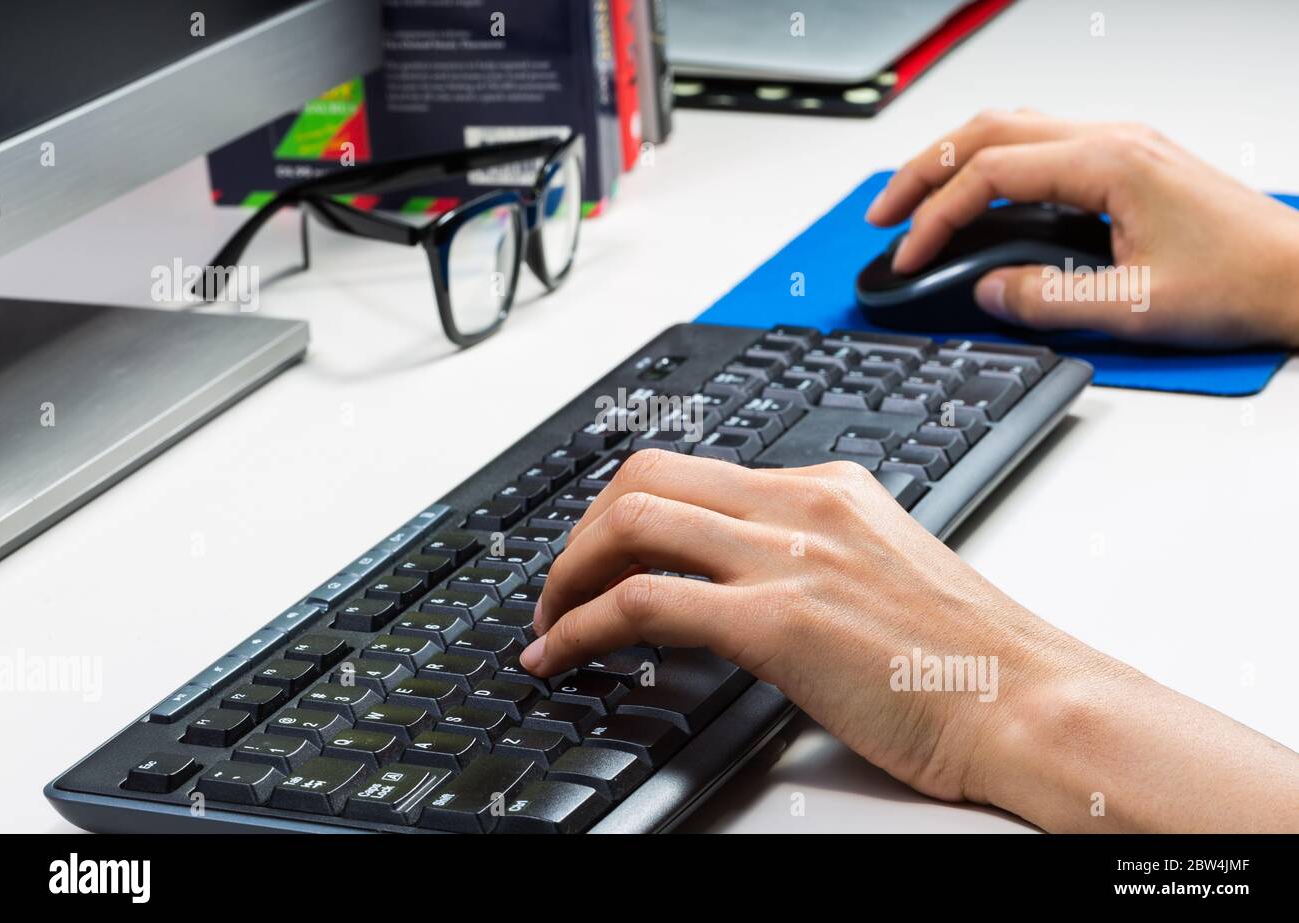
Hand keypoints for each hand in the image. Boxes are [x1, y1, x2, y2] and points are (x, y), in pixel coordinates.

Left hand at [523, 450, 1298, 831]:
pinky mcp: (777, 619)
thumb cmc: (969, 658)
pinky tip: (561, 653)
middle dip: (585, 531)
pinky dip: (581, 625)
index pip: (694, 471)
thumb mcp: (882, 574)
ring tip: (550, 620)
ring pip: (631, 524)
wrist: (1031, 702)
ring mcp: (788, 555)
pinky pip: (641, 602)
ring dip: (569, 572)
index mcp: (827, 488)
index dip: (626, 510)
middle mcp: (801, 505)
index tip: (601, 552)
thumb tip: (741, 581)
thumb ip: (811, 557)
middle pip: (645, 478)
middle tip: (563, 583)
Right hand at [866, 110, 1298, 347]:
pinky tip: (977, 199)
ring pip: (1010, 127)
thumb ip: (1049, 300)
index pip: (990, 174)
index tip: (908, 258)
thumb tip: (988, 291)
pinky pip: (1037, 145)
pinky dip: (990, 167)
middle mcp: (1111, 140)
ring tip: (914, 203)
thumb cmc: (1242, 283)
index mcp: (1109, 163)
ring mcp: (1119, 146)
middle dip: (923, 171)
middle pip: (987, 131)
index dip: (935, 217)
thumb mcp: (1135, 308)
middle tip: (883, 215)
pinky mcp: (1126, 164)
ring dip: (953, 160)